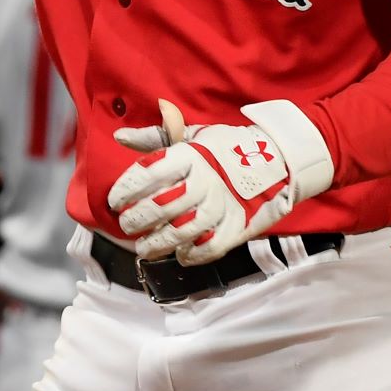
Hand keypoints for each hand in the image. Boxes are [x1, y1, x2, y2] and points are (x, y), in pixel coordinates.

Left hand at [106, 99, 300, 265]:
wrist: (277, 160)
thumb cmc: (224, 148)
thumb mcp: (192, 136)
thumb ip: (154, 138)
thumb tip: (120, 136)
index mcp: (191, 154)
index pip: (149, 173)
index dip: (126, 189)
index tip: (114, 201)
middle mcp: (205, 180)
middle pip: (161, 206)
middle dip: (137, 219)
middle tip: (126, 225)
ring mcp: (222, 205)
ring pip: (182, 231)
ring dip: (158, 243)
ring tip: (144, 248)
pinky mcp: (238, 226)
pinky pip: (210, 248)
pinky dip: (192, 255)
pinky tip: (180, 255)